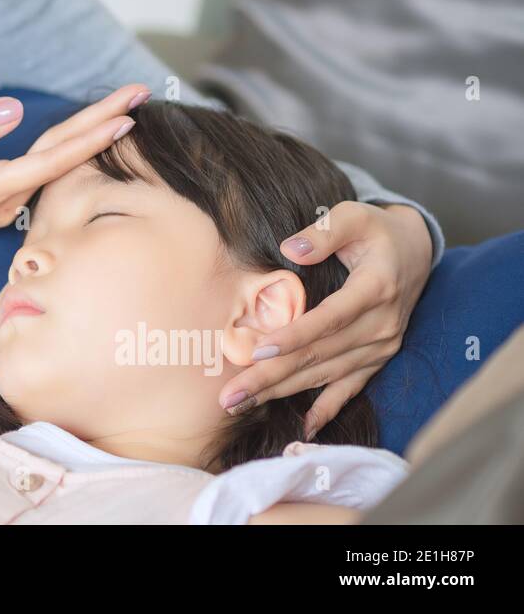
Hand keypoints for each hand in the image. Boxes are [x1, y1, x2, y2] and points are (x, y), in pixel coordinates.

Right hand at [0, 83, 148, 252]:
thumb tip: (14, 110)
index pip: (52, 161)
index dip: (90, 138)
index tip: (125, 115)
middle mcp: (5, 203)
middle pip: (63, 160)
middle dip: (103, 126)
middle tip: (140, 93)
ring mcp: (5, 206)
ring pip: (55, 166)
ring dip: (89, 137)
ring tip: (123, 110)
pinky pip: (42, 173)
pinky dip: (68, 150)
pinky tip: (87, 136)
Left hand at [218, 201, 434, 438]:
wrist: (415, 251)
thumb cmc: (374, 230)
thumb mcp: (352, 216)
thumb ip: (324, 231)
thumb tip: (291, 248)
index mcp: (375, 289)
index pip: (330, 319)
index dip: (294, 337)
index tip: (257, 352)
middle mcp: (381, 325)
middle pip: (320, 355)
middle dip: (271, 376)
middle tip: (229, 395)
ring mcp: (381, 346)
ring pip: (326, 375)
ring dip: (283, 392)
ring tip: (241, 404)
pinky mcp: (378, 358)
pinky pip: (351, 388)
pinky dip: (327, 408)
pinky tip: (303, 428)